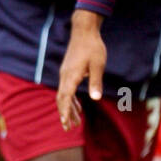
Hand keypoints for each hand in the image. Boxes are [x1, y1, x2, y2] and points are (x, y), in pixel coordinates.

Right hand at [57, 10, 105, 129]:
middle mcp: (65, 76)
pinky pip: (67, 89)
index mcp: (71, 76)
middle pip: (61, 99)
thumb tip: (96, 98)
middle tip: (68, 129)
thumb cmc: (93, 47)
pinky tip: (77, 107)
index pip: (65, 97)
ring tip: (74, 122)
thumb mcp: (98, 65)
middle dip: (64, 114)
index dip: (65, 111)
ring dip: (68, 108)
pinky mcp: (68, 71)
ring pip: (63, 95)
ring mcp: (65, 74)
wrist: (84, 31)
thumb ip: (96, 82)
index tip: (65, 123)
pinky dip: (71, 99)